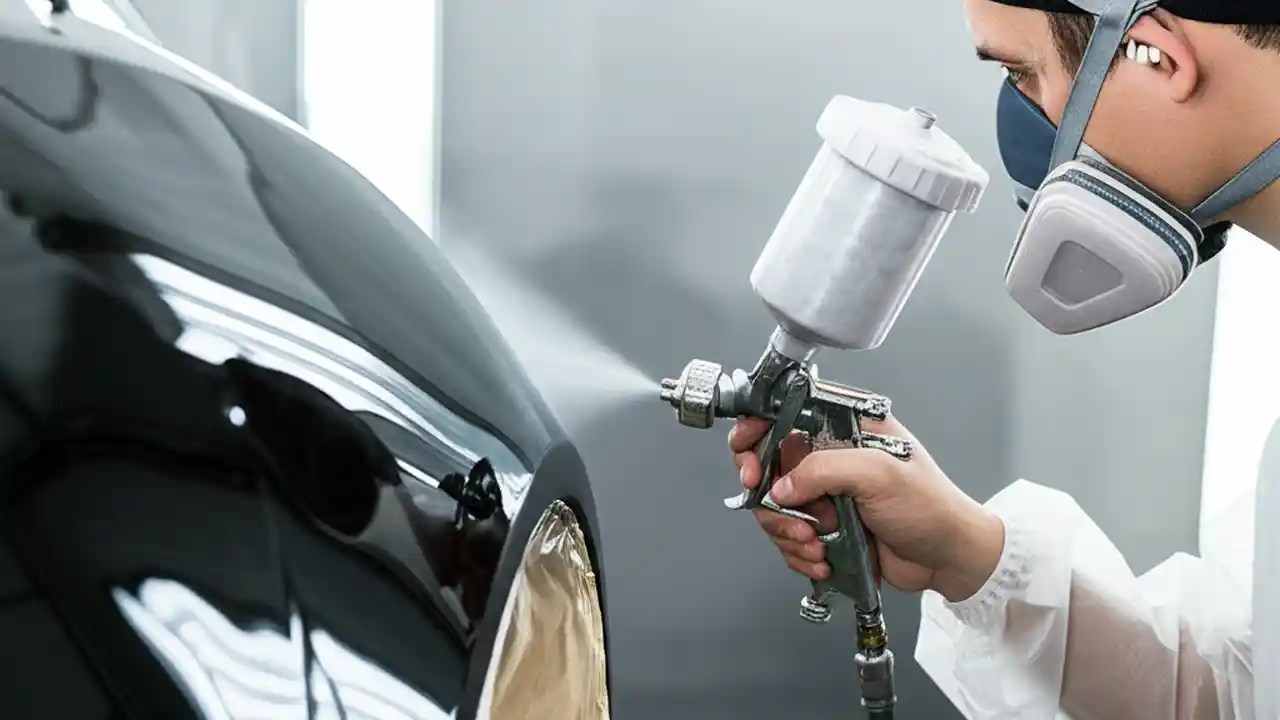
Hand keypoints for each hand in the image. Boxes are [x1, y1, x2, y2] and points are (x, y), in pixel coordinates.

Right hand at [730, 415, 1004, 601]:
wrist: (948, 557)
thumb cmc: (930, 506)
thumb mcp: (878, 473)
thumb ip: (822, 470)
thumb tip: (781, 487)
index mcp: (846, 426)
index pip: (785, 412)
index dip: (757, 428)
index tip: (747, 453)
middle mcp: (831, 455)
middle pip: (769, 463)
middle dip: (768, 494)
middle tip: (777, 509)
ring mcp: (826, 492)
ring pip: (774, 506)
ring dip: (787, 531)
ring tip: (815, 544)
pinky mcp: (825, 525)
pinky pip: (789, 536)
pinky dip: (799, 552)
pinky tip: (823, 558)